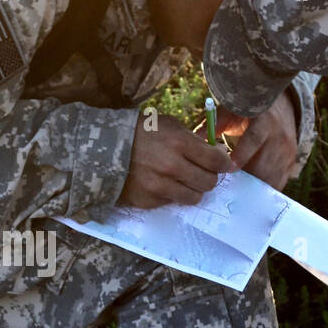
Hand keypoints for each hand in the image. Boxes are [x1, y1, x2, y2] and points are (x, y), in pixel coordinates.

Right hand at [118, 113, 234, 208]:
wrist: (104, 148)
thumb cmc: (140, 132)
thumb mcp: (168, 125)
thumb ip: (192, 139)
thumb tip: (215, 153)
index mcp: (180, 143)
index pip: (216, 161)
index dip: (224, 164)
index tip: (223, 164)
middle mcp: (172, 167)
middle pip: (209, 182)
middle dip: (209, 177)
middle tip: (203, 172)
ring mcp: (160, 187)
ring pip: (194, 197)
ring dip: (193, 190)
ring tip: (185, 181)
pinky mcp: (149, 200)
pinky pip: (171, 202)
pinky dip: (171, 195)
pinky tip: (162, 184)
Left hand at [197, 91, 298, 190]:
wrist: (279, 109)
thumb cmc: (248, 113)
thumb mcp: (231, 112)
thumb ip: (214, 125)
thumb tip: (194, 139)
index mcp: (264, 121)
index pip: (254, 139)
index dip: (241, 155)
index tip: (227, 168)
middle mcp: (280, 136)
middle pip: (264, 164)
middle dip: (245, 179)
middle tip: (227, 190)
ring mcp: (288, 152)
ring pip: (272, 176)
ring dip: (254, 187)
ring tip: (237, 195)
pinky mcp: (291, 163)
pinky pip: (279, 182)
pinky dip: (264, 190)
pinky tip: (250, 195)